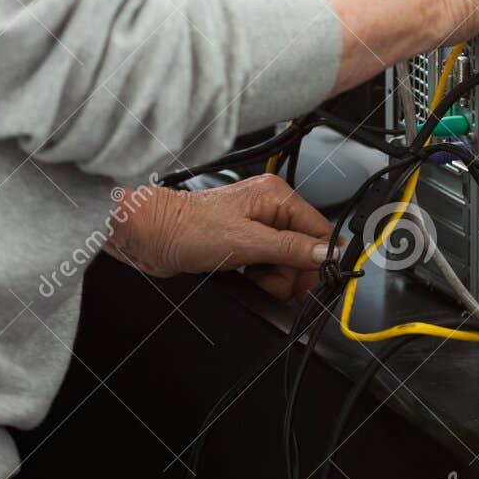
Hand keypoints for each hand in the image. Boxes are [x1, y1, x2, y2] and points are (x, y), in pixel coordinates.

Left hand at [106, 175, 335, 302]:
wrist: (153, 236)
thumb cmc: (189, 228)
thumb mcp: (247, 243)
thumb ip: (290, 248)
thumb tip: (324, 254)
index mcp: (276, 196)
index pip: (319, 229)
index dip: (319, 259)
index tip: (313, 282)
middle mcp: (270, 207)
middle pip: (304, 250)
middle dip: (291, 272)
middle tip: (272, 279)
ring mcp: (257, 225)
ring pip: (287, 262)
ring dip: (275, 278)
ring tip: (253, 275)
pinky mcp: (245, 242)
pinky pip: (269, 265)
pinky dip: (262, 276)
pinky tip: (247, 275)